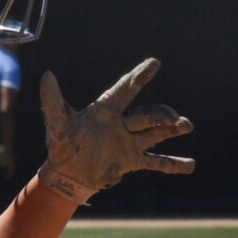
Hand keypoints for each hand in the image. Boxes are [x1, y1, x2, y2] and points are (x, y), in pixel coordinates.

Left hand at [36, 58, 193, 203]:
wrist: (67, 175)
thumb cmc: (62, 145)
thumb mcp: (57, 123)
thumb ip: (53, 101)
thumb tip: (46, 75)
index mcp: (106, 110)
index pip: (126, 89)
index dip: (140, 76)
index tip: (155, 63)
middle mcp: (121, 123)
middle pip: (147, 115)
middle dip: (161, 116)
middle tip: (173, 119)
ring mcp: (128, 142)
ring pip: (155, 133)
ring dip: (172, 130)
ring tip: (186, 125)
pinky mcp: (131, 161)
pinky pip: (155, 162)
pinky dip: (172, 164)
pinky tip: (190, 166)